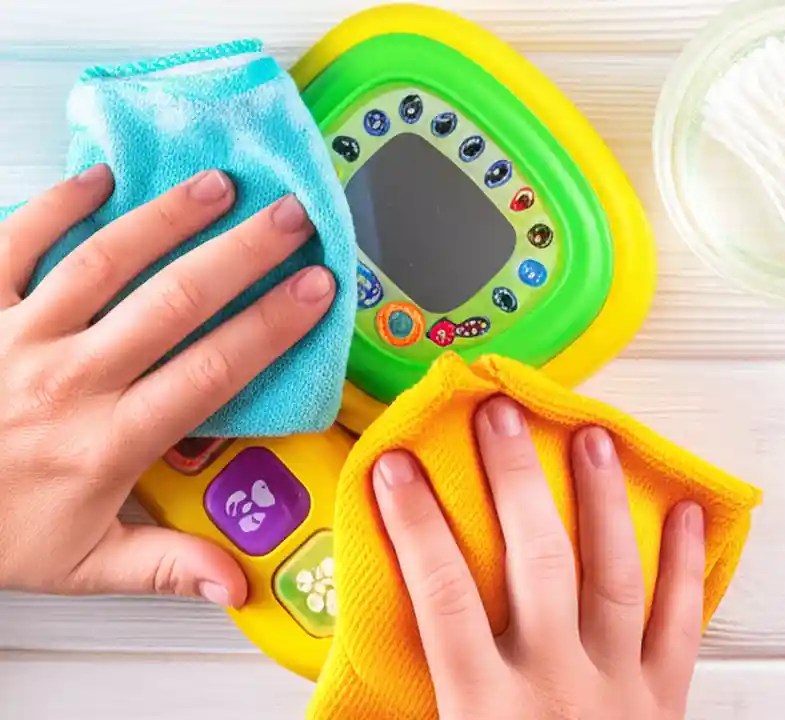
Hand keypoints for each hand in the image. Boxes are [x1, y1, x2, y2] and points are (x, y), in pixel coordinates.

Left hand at [0, 165, 335, 606]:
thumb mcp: (80, 566)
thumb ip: (165, 566)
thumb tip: (238, 584)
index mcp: (108, 441)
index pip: (212, 370)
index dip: (272, 325)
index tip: (318, 288)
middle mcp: (71, 378)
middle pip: (173, 300)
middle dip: (241, 253)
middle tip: (291, 217)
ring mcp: (19, 335)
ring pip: (106, 260)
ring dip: (168, 216)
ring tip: (219, 185)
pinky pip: (15, 242)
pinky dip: (58, 206)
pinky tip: (102, 178)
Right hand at [374, 397, 706, 719]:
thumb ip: (418, 688)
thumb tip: (377, 635)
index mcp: (484, 706)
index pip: (444, 594)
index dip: (417, 523)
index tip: (395, 466)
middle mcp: (556, 684)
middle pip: (537, 561)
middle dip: (516, 479)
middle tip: (500, 414)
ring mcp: (619, 688)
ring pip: (615, 575)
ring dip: (603, 500)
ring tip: (594, 436)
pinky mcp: (666, 700)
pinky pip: (681, 621)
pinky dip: (687, 563)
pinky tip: (687, 511)